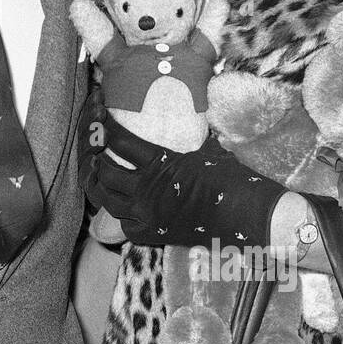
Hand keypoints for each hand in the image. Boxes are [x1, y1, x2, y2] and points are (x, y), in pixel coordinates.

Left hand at [83, 113, 287, 250]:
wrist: (245, 214)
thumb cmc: (231, 176)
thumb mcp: (205, 147)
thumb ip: (184, 133)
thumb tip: (180, 109)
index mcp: (161, 164)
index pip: (120, 142)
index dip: (108, 128)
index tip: (104, 118)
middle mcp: (147, 191)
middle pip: (105, 171)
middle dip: (97, 156)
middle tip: (97, 145)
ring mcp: (147, 216)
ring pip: (107, 199)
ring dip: (101, 182)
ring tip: (100, 169)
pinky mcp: (151, 234)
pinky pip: (121, 223)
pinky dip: (116, 211)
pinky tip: (119, 200)